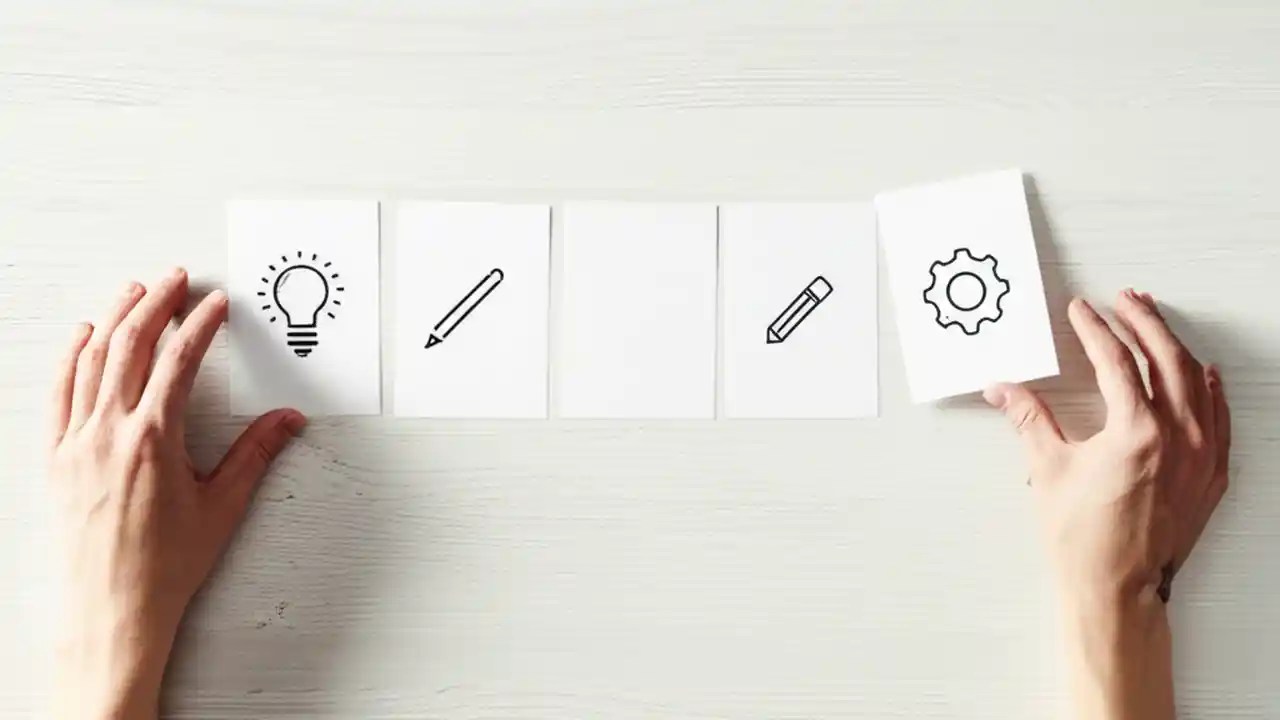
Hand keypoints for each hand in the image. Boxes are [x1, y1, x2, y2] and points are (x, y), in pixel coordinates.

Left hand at [48, 269, 305, 719]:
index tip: (215, 304)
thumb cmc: (164, 565)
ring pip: (91, 360)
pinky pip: (59, 392)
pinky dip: (71, 357)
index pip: (179, 361)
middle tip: (176, 279)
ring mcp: (76, 443)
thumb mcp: (222, 506)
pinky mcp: (55, 458)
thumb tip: (288, 420)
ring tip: (134, 292)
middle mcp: (109, 432)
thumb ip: (255, 454)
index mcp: (154, 439)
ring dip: (114, 318)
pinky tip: (83, 337)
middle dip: (156, 304)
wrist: (110, 610)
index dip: (200, 324)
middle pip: (130, 346)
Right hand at [985, 290, 1230, 719]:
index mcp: (1137, 432)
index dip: (1094, 330)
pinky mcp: (1212, 475)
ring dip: (1174, 347)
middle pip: (1165, 359)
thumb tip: (1004, 389)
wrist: (1118, 590)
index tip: (1081, 312)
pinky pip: (1219, 418)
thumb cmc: (1083, 539)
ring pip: (1197, 382)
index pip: (1115, 361)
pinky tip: (1201, 374)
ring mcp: (1201, 457)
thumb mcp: (1048, 470)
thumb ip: (1030, 419)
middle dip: (1142, 323)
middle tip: (1123, 301)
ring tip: (1155, 324)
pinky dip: (1209, 389)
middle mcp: (1178, 438)